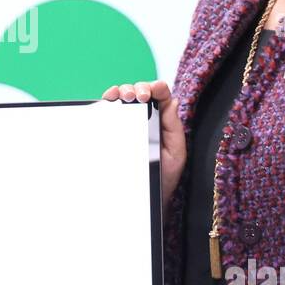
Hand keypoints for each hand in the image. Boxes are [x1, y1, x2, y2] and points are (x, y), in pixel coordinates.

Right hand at [102, 79, 184, 206]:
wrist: (146, 197)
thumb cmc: (163, 176)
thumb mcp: (175, 153)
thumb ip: (174, 127)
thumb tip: (172, 101)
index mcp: (164, 120)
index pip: (161, 95)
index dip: (156, 87)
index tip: (151, 92)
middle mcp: (146, 117)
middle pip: (140, 92)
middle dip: (137, 87)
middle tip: (137, 96)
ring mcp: (129, 122)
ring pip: (123, 97)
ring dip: (122, 90)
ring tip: (123, 96)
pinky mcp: (115, 129)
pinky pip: (109, 111)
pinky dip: (108, 101)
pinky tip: (109, 100)